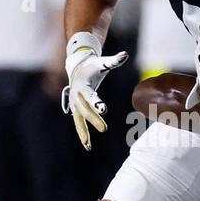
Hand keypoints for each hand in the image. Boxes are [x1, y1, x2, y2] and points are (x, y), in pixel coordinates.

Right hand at [62, 33, 127, 149]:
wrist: (78, 67)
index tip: (103, 109)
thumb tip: (125, 54)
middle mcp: (76, 95)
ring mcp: (74, 104)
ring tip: (88, 146)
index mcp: (83, 84)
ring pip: (78, 120)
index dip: (95, 102)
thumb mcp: (103, 62)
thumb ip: (114, 60)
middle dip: (94, 119)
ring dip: (83, 133)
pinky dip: (82, 134)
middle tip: (104, 128)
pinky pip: (78, 123)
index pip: (89, 95)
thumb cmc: (94, 65)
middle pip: (85, 109)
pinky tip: (87, 145)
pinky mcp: (75, 109)